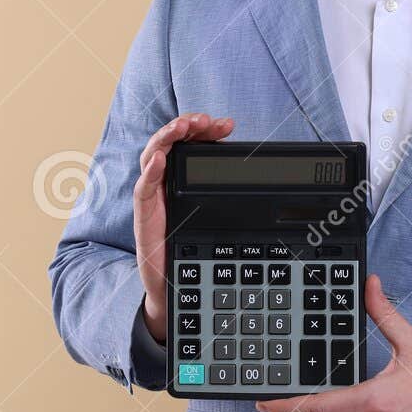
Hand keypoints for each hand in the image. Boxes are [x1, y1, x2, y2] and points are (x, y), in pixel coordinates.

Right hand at [133, 112, 234, 342]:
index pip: (191, 145)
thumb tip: (268, 183)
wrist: (176, 290)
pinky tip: (160, 160)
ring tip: (182, 128)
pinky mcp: (144, 218)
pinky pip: (143, 190)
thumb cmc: (196, 254)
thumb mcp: (221, 223)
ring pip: (152, 157)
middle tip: (205, 121)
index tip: (227, 125)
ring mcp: (153, 199)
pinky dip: (150, 172)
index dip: (205, 131)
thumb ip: (233, 202)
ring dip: (166, 138)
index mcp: (184, 181)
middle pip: (171, 143)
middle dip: (187, 126)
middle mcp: (166, 184)